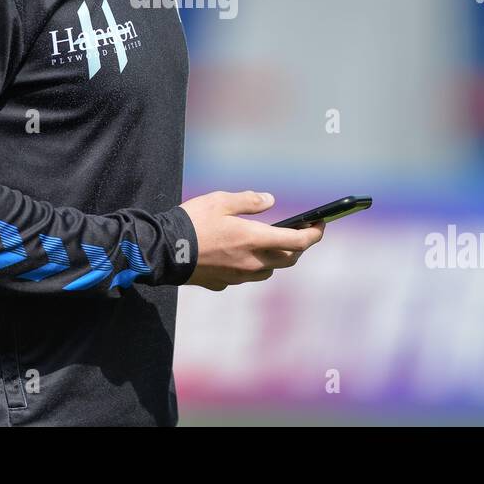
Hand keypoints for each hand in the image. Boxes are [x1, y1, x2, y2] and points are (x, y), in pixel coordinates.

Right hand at [180, 191, 324, 290]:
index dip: (314, 234)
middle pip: (288, 260)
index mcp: (254, 239)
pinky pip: (245, 276)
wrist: (162, 251)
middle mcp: (251, 262)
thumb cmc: (192, 222)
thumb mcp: (221, 200)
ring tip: (271, 243)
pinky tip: (239, 254)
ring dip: (276, 258)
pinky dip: (251, 265)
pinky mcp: (223, 283)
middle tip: (301, 233)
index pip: (297, 242)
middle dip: (299, 247)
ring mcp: (237, 276)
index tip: (321, 225)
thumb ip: (249, 201)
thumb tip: (270, 201)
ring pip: (268, 271)